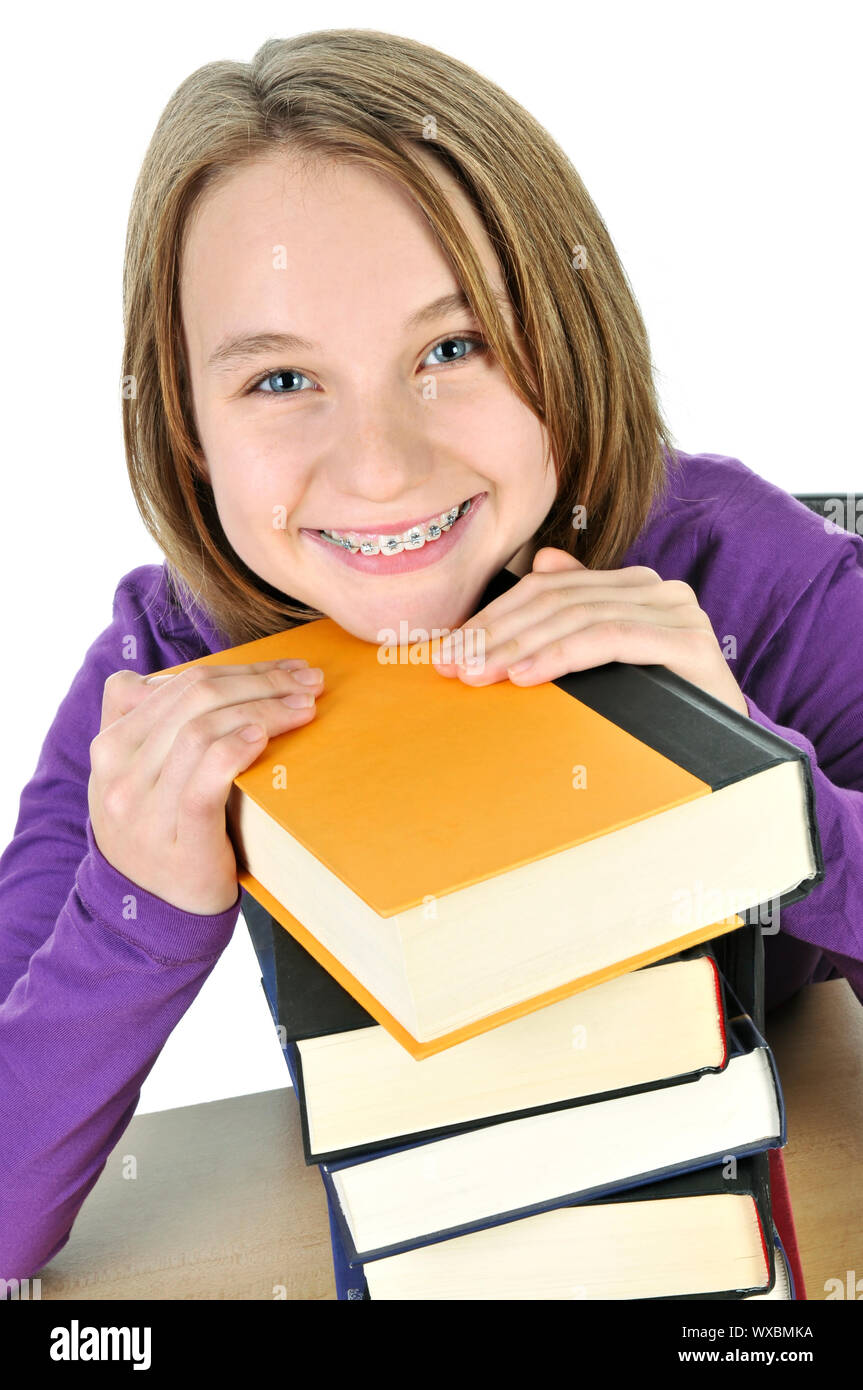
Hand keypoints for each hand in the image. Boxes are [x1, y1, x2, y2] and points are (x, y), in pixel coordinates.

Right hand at [88, 657, 324, 914]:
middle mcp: (118, 772)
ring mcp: (144, 808)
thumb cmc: (164, 833)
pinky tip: (264, 737)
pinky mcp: (178, 840)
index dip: (239, 667)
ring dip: (263, 710)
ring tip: (304, 707)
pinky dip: (236, 749)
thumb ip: (153, 727)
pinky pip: (205, 780)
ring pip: (203, 731)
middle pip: (196, 698)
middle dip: (260, 681)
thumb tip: (196, 677)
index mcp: (111, 745)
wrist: (151, 915)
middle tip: (308, 681)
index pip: (179, 683)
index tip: (285, 669)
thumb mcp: (141, 776)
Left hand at [432, 547, 749, 717]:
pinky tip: (526, 676)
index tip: (449, 646)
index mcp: (631, 586)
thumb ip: (576, 615)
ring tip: (479, 674)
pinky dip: (561, 655)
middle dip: (496, 633)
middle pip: (555, 600)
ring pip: (576, 617)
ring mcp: (675, 610)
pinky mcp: (687, 640)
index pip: (547, 589)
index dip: (494, 615)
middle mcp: (656, 588)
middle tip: (451, 662)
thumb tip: (542, 562)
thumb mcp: (606, 663)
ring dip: (518, 647)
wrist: (729, 750)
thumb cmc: (659, 709)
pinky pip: (609, 639)